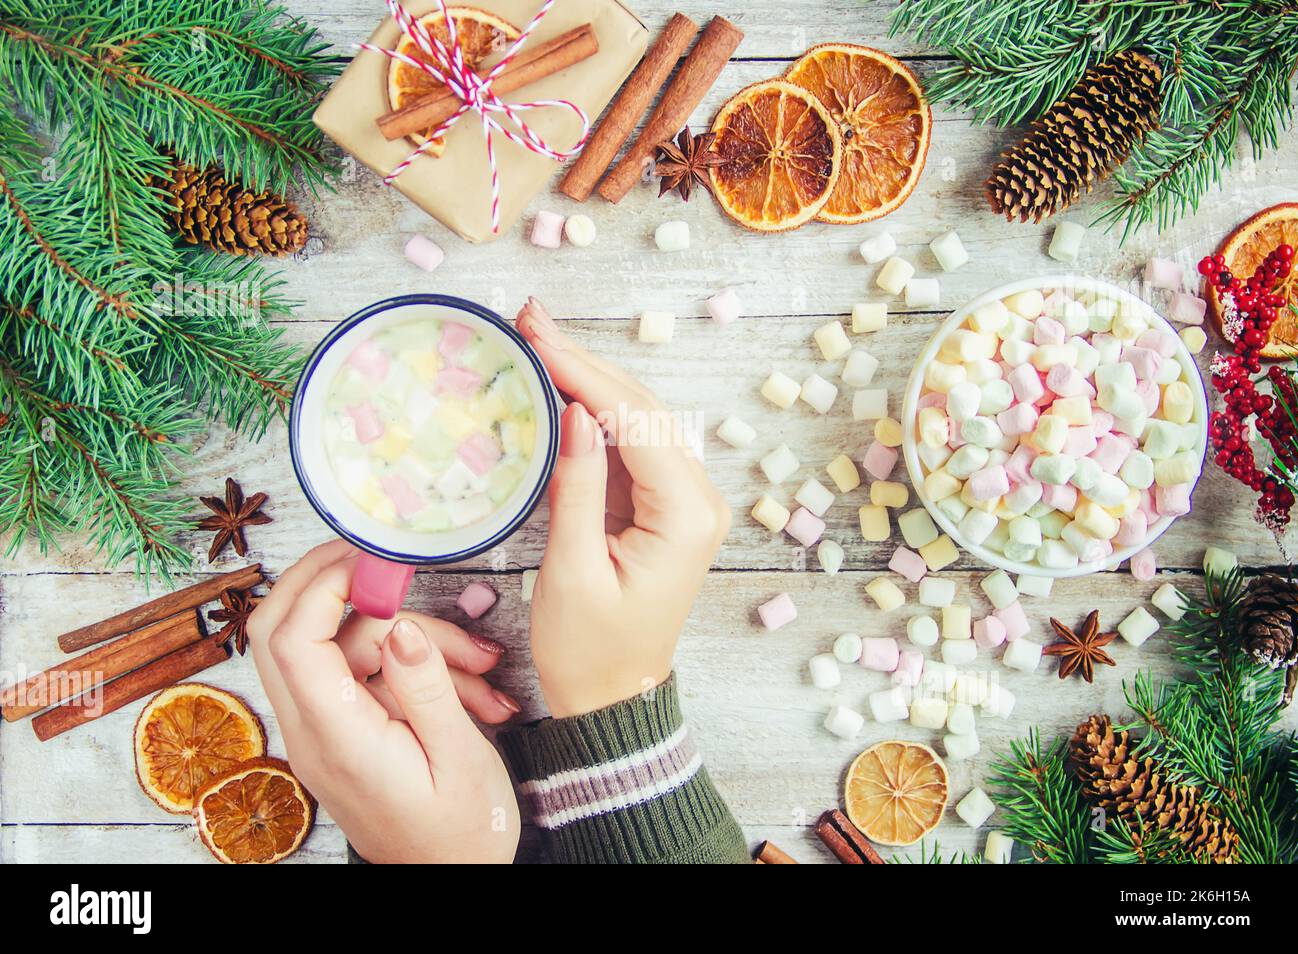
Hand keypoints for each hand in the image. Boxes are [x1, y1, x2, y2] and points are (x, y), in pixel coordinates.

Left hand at [247, 540, 520, 862]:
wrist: (453, 883)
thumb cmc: (462, 834)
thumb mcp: (460, 757)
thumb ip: (426, 687)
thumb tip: (400, 626)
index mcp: (337, 738)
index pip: (293, 640)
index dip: (323, 583)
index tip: (372, 556)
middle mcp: (314, 733)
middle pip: (281, 630)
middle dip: (327, 580)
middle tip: (383, 558)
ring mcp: (322, 733)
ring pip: (340, 648)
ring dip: (408, 636)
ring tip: (480, 666)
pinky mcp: (342, 734)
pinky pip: (361, 676)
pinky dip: (411, 666)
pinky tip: (468, 686)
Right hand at [516, 298, 730, 716]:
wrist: (612, 698)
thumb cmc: (589, 650)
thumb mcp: (572, 571)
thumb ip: (577, 488)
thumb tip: (572, 413)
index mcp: (686, 516)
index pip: (636, 422)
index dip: (583, 372)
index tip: (536, 334)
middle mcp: (698, 499)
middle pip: (642, 408)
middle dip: (584, 360)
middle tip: (528, 317)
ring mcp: (683, 499)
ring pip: (637, 417)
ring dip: (588, 376)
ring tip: (537, 335)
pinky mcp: (661, 504)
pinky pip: (629, 443)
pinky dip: (592, 410)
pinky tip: (558, 382)